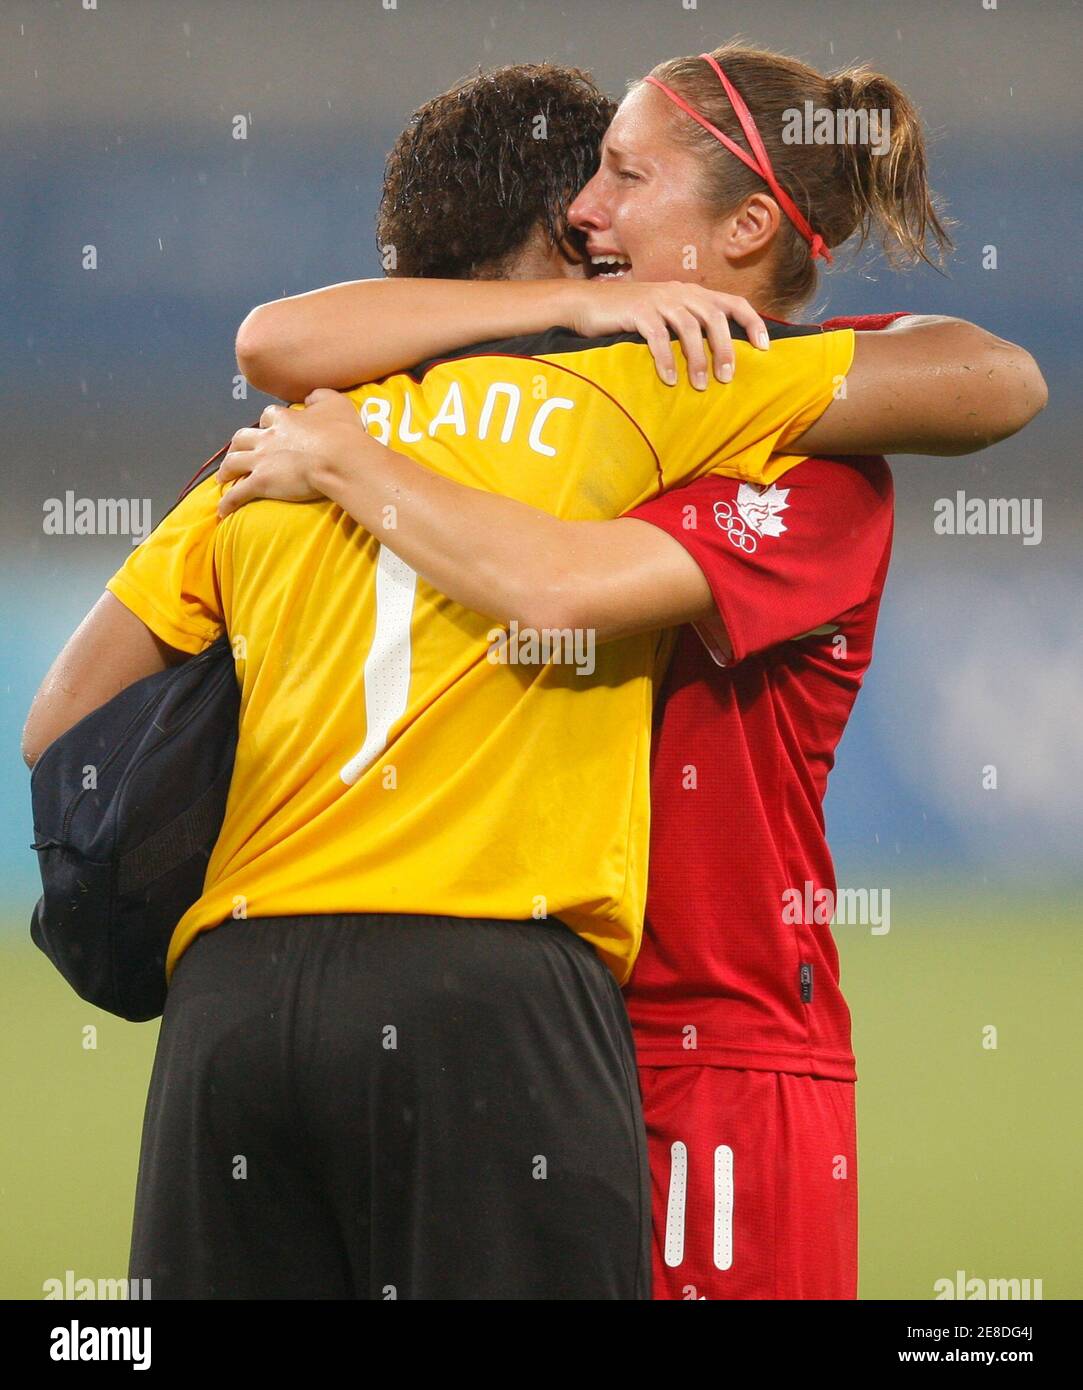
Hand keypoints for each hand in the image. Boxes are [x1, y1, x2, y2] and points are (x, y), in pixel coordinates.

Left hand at [216, 389, 362, 518]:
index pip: (268, 417)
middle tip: (235, 453)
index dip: (266, 423)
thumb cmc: (341, 432)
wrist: (338, 457)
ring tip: (222, 478)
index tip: (268, 428)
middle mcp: (268, 438)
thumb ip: (320, 397)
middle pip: (242, 438)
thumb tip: (310, 398)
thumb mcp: (336, 404)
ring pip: (233, 463)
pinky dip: (227, 502)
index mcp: (285, 420)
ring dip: (225, 470)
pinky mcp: (261, 482)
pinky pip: (237, 494)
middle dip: (236, 446)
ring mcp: (262, 461)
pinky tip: (222, 511)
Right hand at [569, 281, 769, 388]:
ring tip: (701, 385)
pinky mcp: (638, 311)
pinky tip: (670, 380)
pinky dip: (667, 360)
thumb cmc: (628, 316)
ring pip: (689, 327)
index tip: (765, 348)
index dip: (752, 322)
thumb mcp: (664, 314)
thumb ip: (688, 325)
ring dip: (698, 359)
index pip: (733, 302)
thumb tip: (715, 353)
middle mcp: (680, 291)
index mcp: (691, 292)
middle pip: (715, 317)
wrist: (586, 304)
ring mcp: (659, 300)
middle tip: (728, 377)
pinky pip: (659, 337)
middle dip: (725, 348)